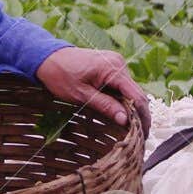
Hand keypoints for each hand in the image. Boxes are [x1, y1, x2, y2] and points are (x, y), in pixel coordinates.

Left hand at [34, 46, 150, 137]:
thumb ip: (105, 106)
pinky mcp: (112, 66)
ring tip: (133, 128)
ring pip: (130, 90)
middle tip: (141, 135)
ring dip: (132, 107)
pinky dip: (123, 99)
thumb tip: (125, 120)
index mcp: (113, 69)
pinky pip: (122, 85)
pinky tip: (122, 113)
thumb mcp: (82, 95)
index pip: (136, 96)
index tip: (144, 134)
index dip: (142, 116)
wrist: (48, 58)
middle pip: (136, 93)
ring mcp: (116, 63)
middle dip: (140, 114)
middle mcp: (119, 63)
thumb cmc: (61, 75)